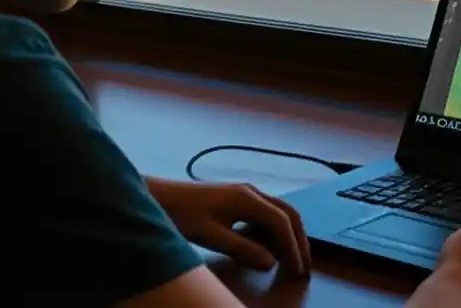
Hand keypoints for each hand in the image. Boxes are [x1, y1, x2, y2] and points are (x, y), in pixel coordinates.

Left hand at [146, 177, 310, 275]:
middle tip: (304, 265)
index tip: (297, 270)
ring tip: (294, 257)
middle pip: (288, 214)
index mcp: (248, 198)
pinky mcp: (236, 197)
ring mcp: (245, 192)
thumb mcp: (210, 236)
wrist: (156, 196)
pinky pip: (267, 212)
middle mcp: (252, 191)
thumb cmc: (181, 214)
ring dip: (290, 233)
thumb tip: (270, 263)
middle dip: (299, 240)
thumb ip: (242, 249)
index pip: (282, 223)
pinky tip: (272, 244)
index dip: (293, 247)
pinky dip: (277, 228)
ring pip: (280, 211)